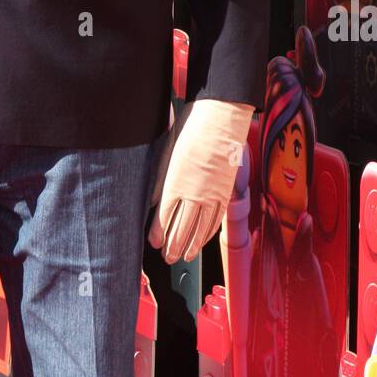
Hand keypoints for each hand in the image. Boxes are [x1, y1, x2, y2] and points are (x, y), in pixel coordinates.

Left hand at [147, 98, 251, 262]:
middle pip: (182, 229)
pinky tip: (203, 240)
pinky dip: (209, 233)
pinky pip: (217, 219)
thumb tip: (152, 200)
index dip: (158, 234)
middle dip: (173, 246)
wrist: (220, 119)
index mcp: (175, 183)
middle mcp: (194, 194)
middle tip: (168, 258)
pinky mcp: (225, 191)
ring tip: (184, 257)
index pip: (164, 217)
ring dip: (191, 245)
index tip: (154, 243)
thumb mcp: (166, 152)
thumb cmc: (191, 129)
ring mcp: (212, 194)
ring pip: (200, 229)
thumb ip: (158, 180)